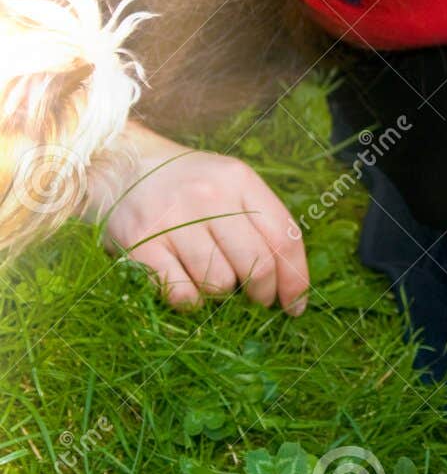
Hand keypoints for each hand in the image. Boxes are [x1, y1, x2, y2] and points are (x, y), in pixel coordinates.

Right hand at [87, 120, 310, 315]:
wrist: (124, 168)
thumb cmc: (192, 185)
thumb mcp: (233, 187)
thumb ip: (263, 225)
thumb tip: (291, 287)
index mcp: (239, 180)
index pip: (285, 238)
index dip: (295, 279)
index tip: (295, 305)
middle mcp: (208, 196)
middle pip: (257, 264)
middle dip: (263, 293)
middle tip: (257, 299)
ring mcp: (172, 219)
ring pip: (218, 283)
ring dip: (221, 293)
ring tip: (211, 278)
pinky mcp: (140, 243)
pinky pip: (180, 292)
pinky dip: (190, 300)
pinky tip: (187, 285)